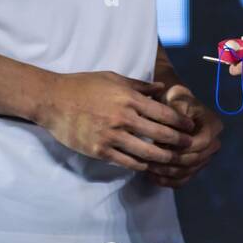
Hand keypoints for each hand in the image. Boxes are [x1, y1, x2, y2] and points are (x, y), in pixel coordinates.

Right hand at [34, 71, 196, 171]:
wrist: (53, 100)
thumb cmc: (84, 86)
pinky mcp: (99, 151)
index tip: (189, 127)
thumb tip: (161, 89)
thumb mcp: (113, 78)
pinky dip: (141, 164)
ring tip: (172, 159)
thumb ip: (140, 86)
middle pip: (160, 135)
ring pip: (146, 153)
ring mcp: (111, 137)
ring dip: (163, 158)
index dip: (181, 123)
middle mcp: (123, 118)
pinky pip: (127, 162)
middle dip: (179, 142)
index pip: (164, 114)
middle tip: (188, 146)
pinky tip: (148, 164)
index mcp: (129, 98)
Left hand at [146, 84, 223, 187]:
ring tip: (148, 167)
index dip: (180, 147)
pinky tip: (152, 177)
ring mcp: (204, 157)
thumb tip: (172, 127)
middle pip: (194, 160)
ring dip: (167, 173)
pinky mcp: (193, 167)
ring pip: (187, 171)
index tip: (159, 144)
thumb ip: (176, 111)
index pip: (199, 144)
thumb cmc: (174, 99)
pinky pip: (183, 180)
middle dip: (172, 162)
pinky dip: (168, 181)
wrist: (174, 104)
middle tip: (150, 160)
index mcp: (213, 126)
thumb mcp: (176, 97)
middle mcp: (213, 144)